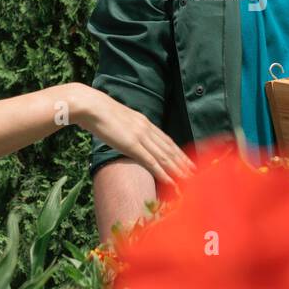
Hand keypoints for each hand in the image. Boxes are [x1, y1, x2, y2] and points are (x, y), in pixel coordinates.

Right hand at [74, 86, 194, 184]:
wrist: (91, 106)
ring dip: (178, 170)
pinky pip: (152, 162)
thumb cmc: (99, 113)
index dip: (179, 152)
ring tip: (189, 180)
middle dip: (184, 162)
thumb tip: (130, 137)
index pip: (167, 140)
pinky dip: (163, 173)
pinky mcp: (132, 145)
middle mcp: (147, 129)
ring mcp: (141, 137)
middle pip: (170, 149)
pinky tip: (171, 181)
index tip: (188, 161)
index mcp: (145, 122)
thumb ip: (128, 129)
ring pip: (165, 157)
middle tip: (197, 173)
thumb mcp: (120, 120)